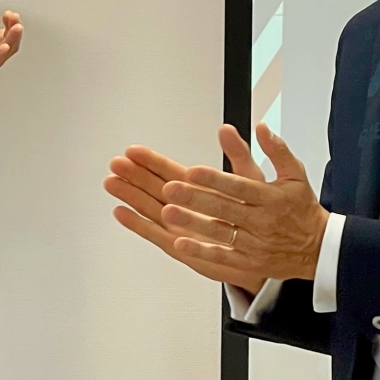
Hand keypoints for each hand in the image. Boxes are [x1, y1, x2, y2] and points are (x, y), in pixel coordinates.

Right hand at [104, 143, 267, 293]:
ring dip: (130, 196)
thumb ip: (238, 155)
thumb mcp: (250, 181)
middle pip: (153, 187)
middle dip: (134, 175)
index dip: (151, 160)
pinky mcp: (182, 247)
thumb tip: (228, 129)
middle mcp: (186, 206)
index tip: (134, 150)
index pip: (169, 171)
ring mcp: (181, 226)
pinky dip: (138, 225)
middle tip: (116, 163)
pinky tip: (122, 213)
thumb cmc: (259, 216)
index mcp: (199, 188)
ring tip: (112, 183)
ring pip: (150, 208)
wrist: (267, 251)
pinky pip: (156, 234)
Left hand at [158, 124, 326, 282]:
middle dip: (195, 198)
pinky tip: (181, 243)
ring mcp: (254, 244)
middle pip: (224, 208)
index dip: (215, 179)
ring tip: (168, 212)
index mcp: (270, 197)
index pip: (239, 186)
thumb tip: (261, 127)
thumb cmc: (302, 208)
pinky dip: (202, 251)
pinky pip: (223, 257)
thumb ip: (277, 149)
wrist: (319, 248)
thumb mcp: (295, 174)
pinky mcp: (250, 262)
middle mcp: (261, 221)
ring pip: (219, 232)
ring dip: (192, 222)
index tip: (193, 171)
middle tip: (170, 189)